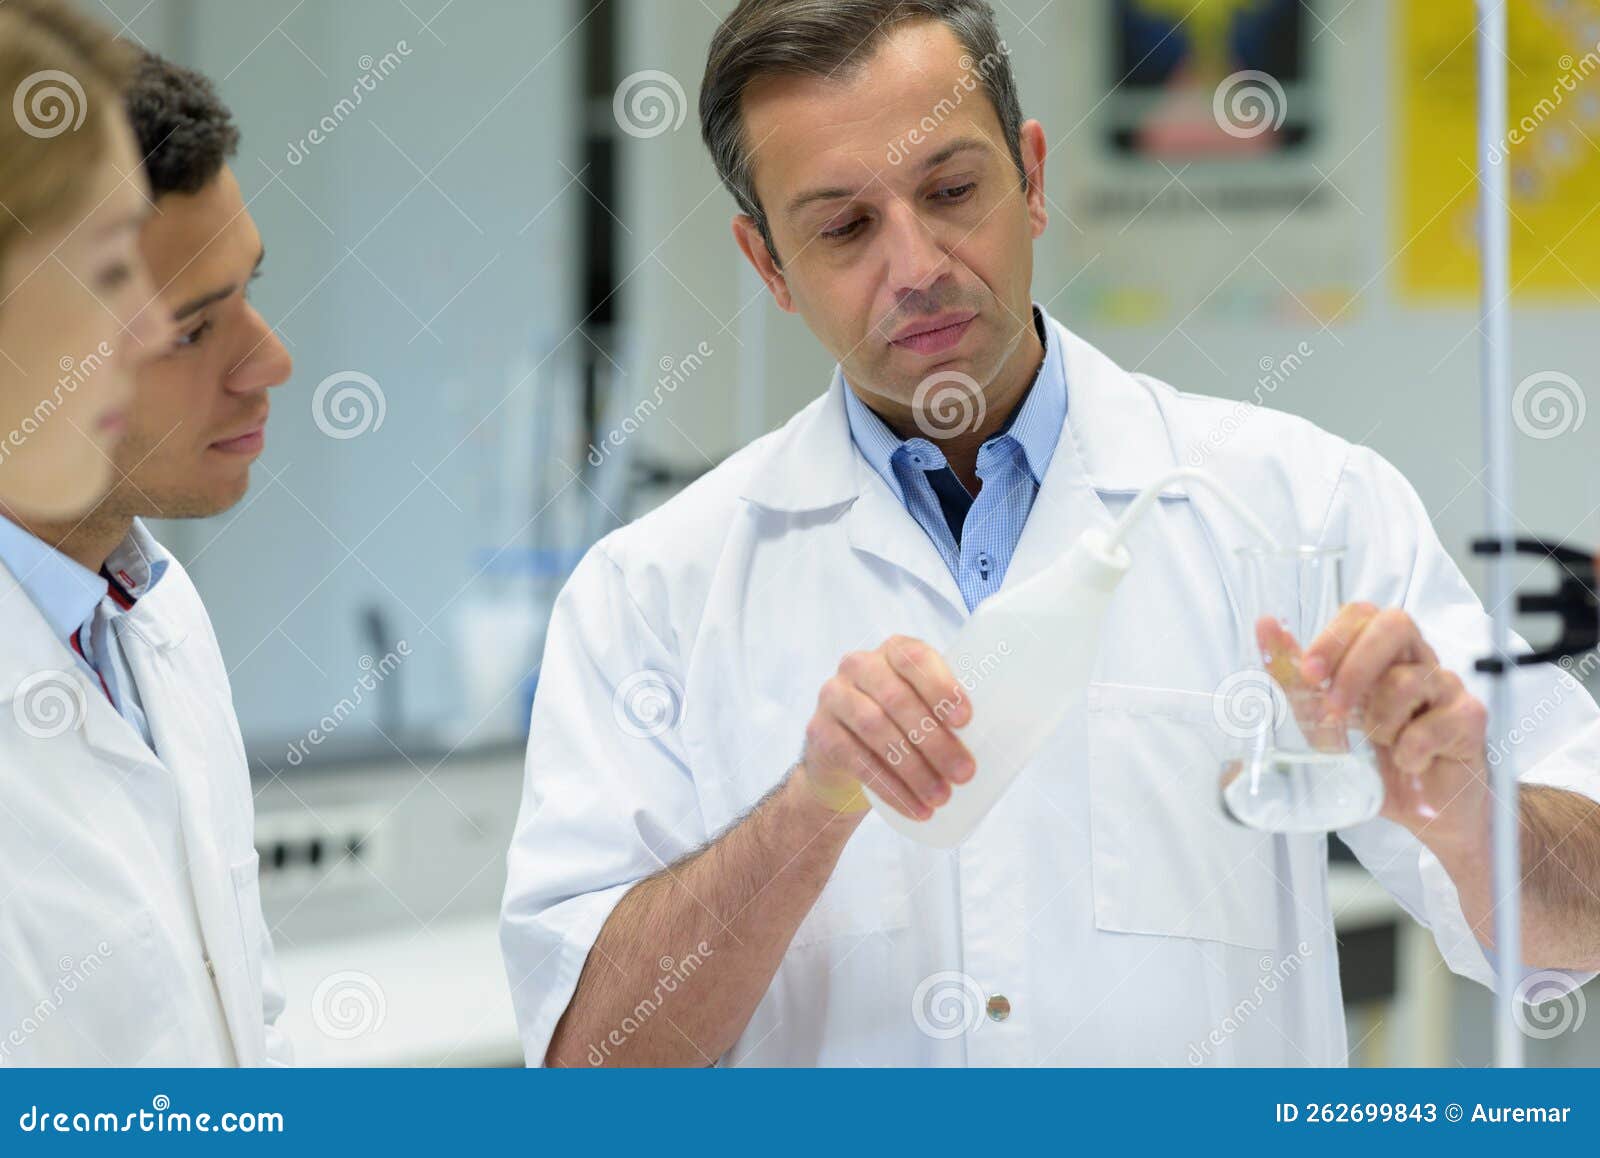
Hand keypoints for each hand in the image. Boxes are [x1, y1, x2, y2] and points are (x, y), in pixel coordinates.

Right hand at [800, 635, 974, 820]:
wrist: (842, 757)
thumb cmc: (900, 726)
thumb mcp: (922, 707)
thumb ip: (949, 711)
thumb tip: (1007, 739)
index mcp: (892, 651)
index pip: (914, 657)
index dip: (940, 686)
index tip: (966, 720)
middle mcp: (859, 665)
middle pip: (897, 699)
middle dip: (934, 741)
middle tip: (964, 774)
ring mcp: (834, 696)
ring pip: (875, 729)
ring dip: (913, 768)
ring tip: (941, 797)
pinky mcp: (819, 731)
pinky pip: (855, 759)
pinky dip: (889, 787)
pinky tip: (913, 807)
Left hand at [1297, 604, 1489, 847]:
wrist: (1424, 809)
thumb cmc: (1376, 757)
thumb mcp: (1322, 718)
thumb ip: (1295, 677)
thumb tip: (1264, 626)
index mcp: (1380, 654)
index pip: (1361, 613)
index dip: (1333, 637)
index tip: (1308, 672)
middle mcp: (1416, 660)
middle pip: (1395, 623)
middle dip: (1355, 666)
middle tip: (1335, 707)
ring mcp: (1447, 687)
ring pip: (1406, 681)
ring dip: (1380, 721)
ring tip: (1382, 744)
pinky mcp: (1470, 718)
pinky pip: (1431, 726)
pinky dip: (1408, 752)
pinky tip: (1408, 763)